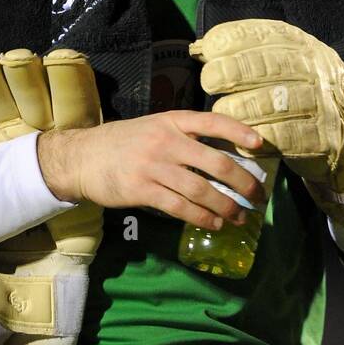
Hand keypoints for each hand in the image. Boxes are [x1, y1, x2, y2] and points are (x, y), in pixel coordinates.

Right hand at [37, 110, 266, 230]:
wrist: (82, 157)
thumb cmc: (123, 143)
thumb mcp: (154, 127)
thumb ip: (183, 137)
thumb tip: (223, 157)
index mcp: (172, 121)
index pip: (212, 122)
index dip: (239, 132)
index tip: (261, 144)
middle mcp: (166, 141)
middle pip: (215, 162)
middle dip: (242, 182)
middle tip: (257, 196)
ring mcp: (154, 166)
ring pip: (201, 189)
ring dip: (225, 206)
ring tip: (239, 217)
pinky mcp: (142, 190)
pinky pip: (180, 207)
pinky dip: (201, 217)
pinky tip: (213, 223)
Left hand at [189, 18, 343, 195]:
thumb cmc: (303, 93)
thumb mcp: (283, 64)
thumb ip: (245, 54)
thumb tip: (199, 48)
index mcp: (301, 47)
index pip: (264, 35)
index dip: (233, 40)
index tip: (209, 48)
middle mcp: (314, 69)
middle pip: (266, 66)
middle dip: (232, 71)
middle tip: (209, 81)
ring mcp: (320, 102)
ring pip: (272, 103)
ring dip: (240, 107)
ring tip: (222, 111)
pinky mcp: (322, 135)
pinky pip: (283, 137)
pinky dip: (258, 136)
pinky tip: (241, 137)